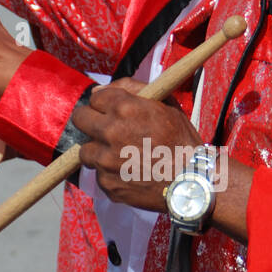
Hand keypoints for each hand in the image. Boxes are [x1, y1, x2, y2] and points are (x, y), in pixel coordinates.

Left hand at [73, 78, 254, 239]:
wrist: (192, 180)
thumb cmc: (181, 141)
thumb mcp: (165, 104)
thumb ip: (133, 88)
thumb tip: (100, 89)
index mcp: (125, 108)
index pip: (95, 98)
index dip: (105, 105)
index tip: (112, 113)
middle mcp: (110, 132)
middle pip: (80, 119)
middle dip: (91, 122)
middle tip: (106, 132)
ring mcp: (106, 160)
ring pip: (85, 151)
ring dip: (98, 151)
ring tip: (119, 157)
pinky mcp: (107, 183)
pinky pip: (99, 175)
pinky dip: (110, 174)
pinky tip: (129, 174)